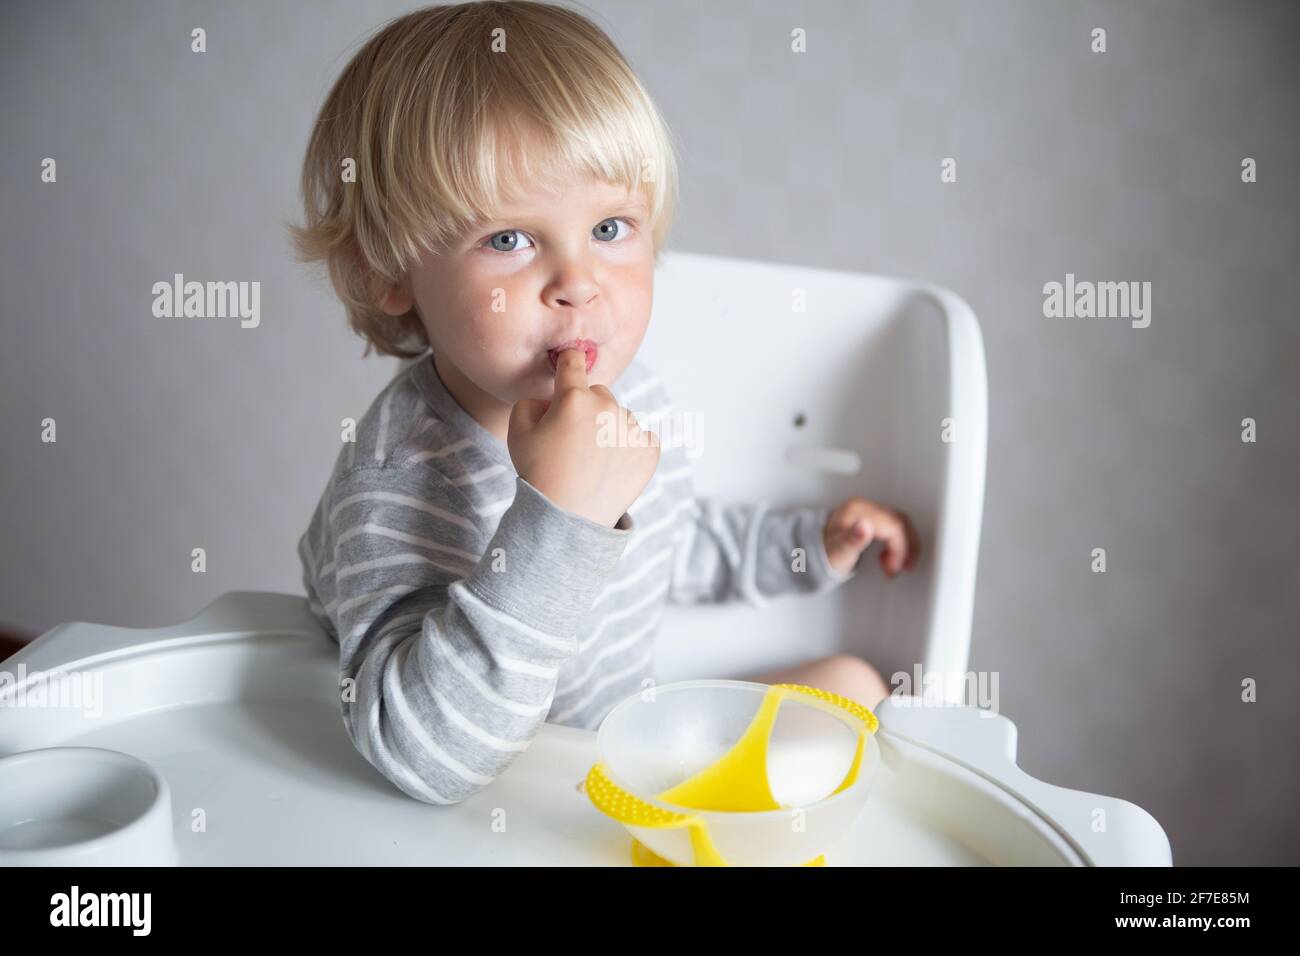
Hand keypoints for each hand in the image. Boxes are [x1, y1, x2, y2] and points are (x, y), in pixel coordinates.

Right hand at [507, 349, 660, 527]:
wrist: (566, 519)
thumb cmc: (538, 473)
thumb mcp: (517, 432)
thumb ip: (531, 402)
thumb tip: (551, 399)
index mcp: (575, 397)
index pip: (574, 362)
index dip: (569, 360)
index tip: (571, 360)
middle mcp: (608, 407)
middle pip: (598, 393)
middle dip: (586, 408)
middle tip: (572, 440)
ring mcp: (632, 429)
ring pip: (620, 418)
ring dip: (608, 429)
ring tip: (591, 460)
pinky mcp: (650, 451)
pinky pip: (642, 439)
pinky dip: (630, 448)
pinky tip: (612, 466)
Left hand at [822, 497, 920, 577]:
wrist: (814, 551)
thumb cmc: (825, 553)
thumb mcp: (838, 552)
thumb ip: (852, 540)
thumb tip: (865, 526)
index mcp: (859, 511)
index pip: (894, 526)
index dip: (899, 549)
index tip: (893, 568)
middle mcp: (866, 507)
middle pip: (901, 523)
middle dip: (906, 548)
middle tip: (901, 569)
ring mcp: (870, 511)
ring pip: (901, 524)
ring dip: (905, 547)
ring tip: (897, 566)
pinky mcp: (873, 518)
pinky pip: (895, 527)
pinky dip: (899, 543)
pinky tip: (891, 558)